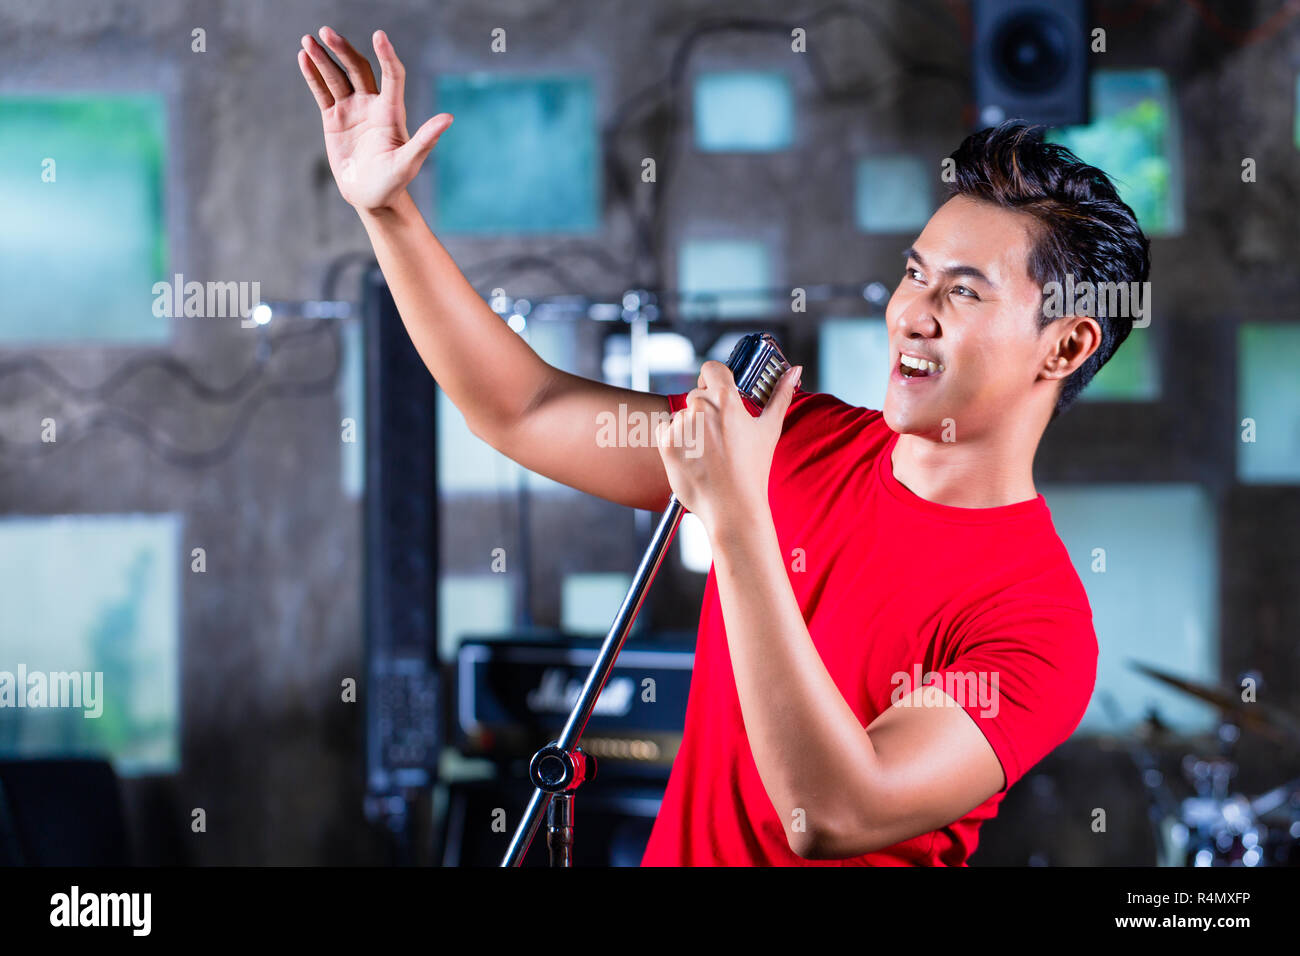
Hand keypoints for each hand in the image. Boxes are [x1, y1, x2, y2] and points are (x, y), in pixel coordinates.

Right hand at [297, 26, 452, 211]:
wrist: (372, 198)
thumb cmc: (394, 182)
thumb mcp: (409, 163)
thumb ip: (426, 139)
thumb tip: (448, 118)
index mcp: (392, 112)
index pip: (392, 76)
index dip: (387, 56)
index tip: (379, 36)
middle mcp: (372, 105)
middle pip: (358, 69)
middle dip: (343, 50)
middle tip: (326, 32)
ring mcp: (352, 110)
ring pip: (337, 77)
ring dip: (323, 58)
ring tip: (308, 40)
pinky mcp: (334, 119)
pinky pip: (323, 92)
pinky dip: (313, 75)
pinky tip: (304, 57)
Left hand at [655, 361, 800, 536]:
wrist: (732, 507)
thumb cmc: (752, 470)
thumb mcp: (769, 429)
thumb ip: (781, 395)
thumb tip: (794, 370)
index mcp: (725, 399)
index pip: (711, 368)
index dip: (715, 379)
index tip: (720, 392)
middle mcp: (699, 407)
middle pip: (697, 394)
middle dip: (706, 410)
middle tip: (721, 435)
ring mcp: (680, 425)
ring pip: (682, 414)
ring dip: (691, 427)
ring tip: (709, 451)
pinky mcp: (665, 443)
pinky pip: (665, 430)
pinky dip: (675, 440)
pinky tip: (693, 457)